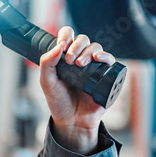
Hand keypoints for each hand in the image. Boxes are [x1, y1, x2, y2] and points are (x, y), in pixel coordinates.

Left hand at [39, 26, 116, 153]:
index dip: (66, 35)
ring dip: (87, 51)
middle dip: (76, 46)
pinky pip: (109, 60)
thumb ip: (46, 63)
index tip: (61, 44)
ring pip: (95, 47)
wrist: (72, 121)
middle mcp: (81, 59)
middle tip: (69, 60)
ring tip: (79, 64)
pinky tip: (97, 59)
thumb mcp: (46, 82)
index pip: (68, 36)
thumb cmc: (59, 102)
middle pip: (83, 39)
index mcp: (65, 57)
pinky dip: (105, 55)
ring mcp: (94, 67)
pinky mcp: (106, 76)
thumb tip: (58, 46)